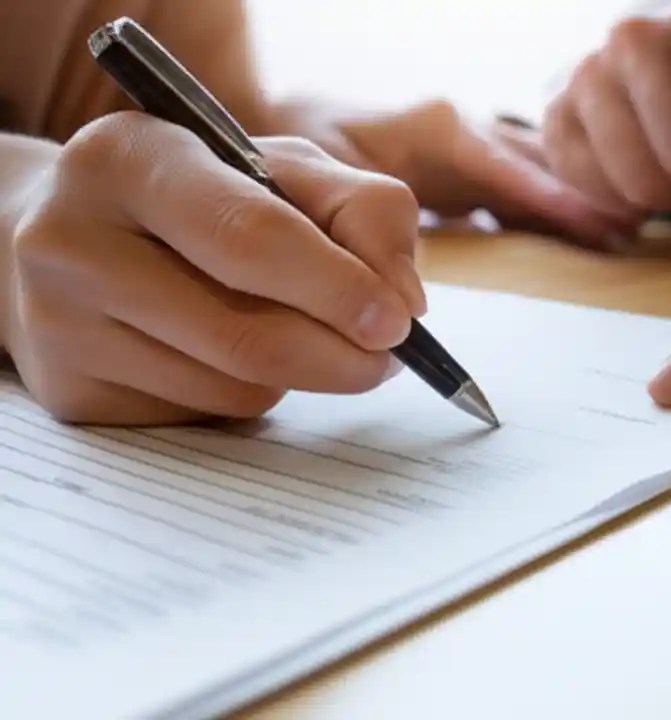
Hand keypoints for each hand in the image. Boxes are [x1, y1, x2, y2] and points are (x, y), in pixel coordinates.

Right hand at [4, 111, 426, 425]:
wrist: (68, 238)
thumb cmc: (201, 196)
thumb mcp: (283, 168)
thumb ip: (363, 209)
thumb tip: (403, 301)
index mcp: (129, 157)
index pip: (252, 236)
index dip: (340, 288)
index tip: (399, 322)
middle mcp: (73, 240)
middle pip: (247, 334)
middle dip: (343, 355)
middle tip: (389, 359)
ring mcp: (62, 326)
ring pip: (236, 387)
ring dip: (302, 376)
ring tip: (300, 333)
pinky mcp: (73, 393)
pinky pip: (206, 415)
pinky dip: (250, 396)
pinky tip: (232, 355)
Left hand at [303, 99, 640, 251]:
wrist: (292, 126)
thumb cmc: (309, 144)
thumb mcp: (333, 180)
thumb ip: (371, 232)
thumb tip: (413, 298)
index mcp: (440, 126)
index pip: (508, 164)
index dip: (550, 195)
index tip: (592, 222)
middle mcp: (468, 133)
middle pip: (540, 164)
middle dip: (585, 195)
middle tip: (630, 232)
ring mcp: (476, 152)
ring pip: (542, 173)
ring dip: (580, 202)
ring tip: (625, 233)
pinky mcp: (475, 175)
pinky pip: (528, 192)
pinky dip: (558, 212)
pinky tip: (591, 236)